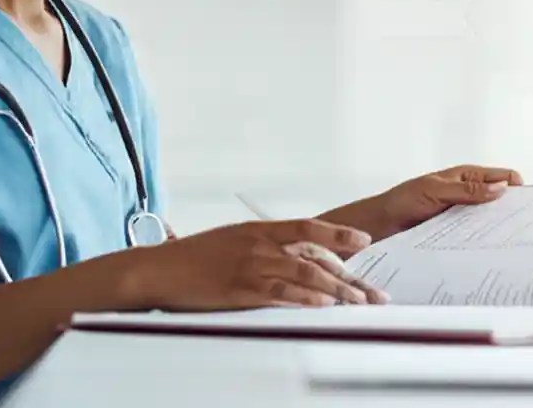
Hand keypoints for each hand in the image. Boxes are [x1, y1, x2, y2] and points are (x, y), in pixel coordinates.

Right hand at [134, 219, 390, 310]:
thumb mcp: (233, 241)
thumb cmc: (195, 257)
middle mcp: (259, 244)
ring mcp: (250, 266)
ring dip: (335, 290)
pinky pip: (278, 293)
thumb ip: (265, 248)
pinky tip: (322, 304)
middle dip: (349, 277)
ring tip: (358, 302)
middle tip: (373, 293)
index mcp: (258, 229)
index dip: (338, 234)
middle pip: (315, 258)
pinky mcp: (239, 289)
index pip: (308, 228)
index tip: (365, 242)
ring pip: (303, 276)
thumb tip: (299, 259)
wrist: (159, 269)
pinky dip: (303, 298)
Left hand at [320, 165, 522, 242]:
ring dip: (498, 232)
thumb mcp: (433, 191)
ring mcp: (462, 217)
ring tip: (514, 247)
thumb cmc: (400, 202)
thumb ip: (466, 190)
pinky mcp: (454, 236)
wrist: (377, 227)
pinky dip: (483, 244)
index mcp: (466, 177)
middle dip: (513, 213)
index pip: (503, 179)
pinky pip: (475, 239)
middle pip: (500, 202)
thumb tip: (501, 189)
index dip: (519, 189)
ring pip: (489, 223)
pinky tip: (490, 255)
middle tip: (528, 231)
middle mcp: (468, 195)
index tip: (532, 206)